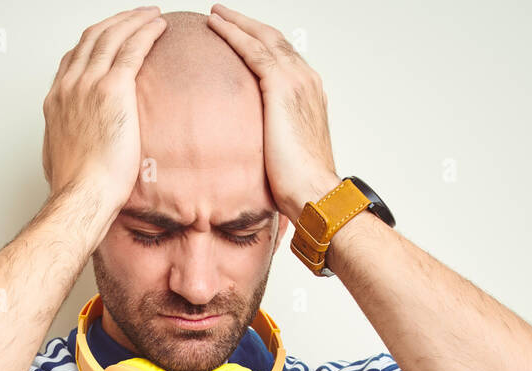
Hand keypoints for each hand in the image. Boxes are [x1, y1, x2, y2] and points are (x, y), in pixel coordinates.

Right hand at [41, 7, 167, 214]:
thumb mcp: (61, 158)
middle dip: (116, 22)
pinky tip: (159, 26)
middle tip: (135, 16)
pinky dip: (146, 32)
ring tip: (151, 15)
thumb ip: (67, 141)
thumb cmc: (79, 187)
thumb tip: (76, 146)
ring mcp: (88, 83)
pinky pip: (133, 48)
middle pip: (92, 38)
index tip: (110, 38)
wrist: (83, 194)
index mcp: (57, 100)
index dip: (94, 42)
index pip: (74, 57)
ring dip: (134, 20)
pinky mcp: (112, 88)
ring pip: (112, 36)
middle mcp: (69, 85)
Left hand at [205, 3, 340, 220]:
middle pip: (274, 40)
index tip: (243, 37)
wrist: (314, 192)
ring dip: (238, 22)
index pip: (284, 57)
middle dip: (249, 25)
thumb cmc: (300, 184)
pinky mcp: (281, 86)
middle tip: (225, 15)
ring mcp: (296, 80)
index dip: (262, 43)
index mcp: (310, 94)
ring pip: (263, 38)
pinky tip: (217, 26)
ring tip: (216, 14)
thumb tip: (255, 147)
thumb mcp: (286, 152)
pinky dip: (234, 33)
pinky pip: (253, 50)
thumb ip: (274, 137)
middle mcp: (306, 80)